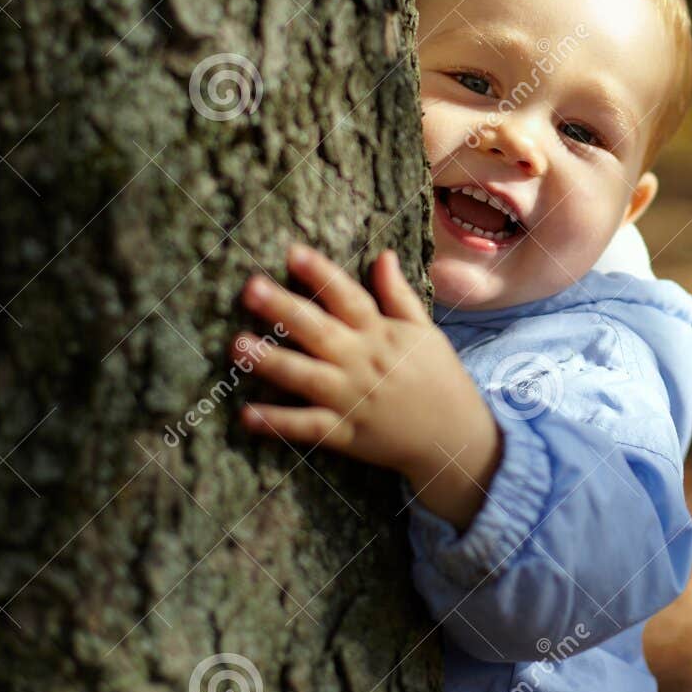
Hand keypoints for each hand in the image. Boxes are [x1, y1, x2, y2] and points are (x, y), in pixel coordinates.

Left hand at [234, 243, 500, 527]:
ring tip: (237, 345)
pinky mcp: (345, 434)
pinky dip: (278, 424)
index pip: (348, 297)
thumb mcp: (425, 332)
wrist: (454, 439)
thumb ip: (399, 295)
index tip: (292, 252)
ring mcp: (352, 399)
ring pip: (306, 377)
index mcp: (381, 334)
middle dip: (284, 309)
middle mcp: (363, 363)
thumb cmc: (439, 378)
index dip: (321, 274)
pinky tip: (246, 416)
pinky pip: (308, 428)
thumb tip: (384, 255)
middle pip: (318, 330)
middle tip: (250, 288)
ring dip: (271, 361)